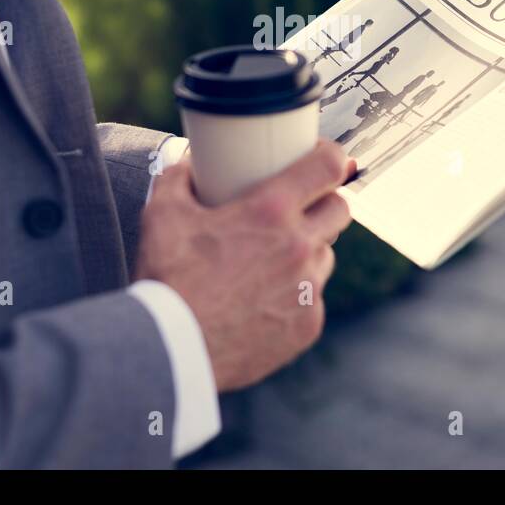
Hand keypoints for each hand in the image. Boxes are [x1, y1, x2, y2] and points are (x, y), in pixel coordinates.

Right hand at [136, 140, 354, 391]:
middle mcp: (299, 247)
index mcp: (271, 211)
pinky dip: (295, 296)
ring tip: (274, 259)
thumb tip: (190, 163)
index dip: (331, 156)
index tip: (322, 157)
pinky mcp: (308, 325)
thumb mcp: (163, 213)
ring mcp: (308, 289)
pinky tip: (265, 300)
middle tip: (299, 209)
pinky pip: (313, 300)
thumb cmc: (167, 277)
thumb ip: (179, 177)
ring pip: (326, 256)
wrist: (172, 348)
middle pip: (340, 210)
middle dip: (324, 203)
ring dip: (308, 251)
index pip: (329, 166)